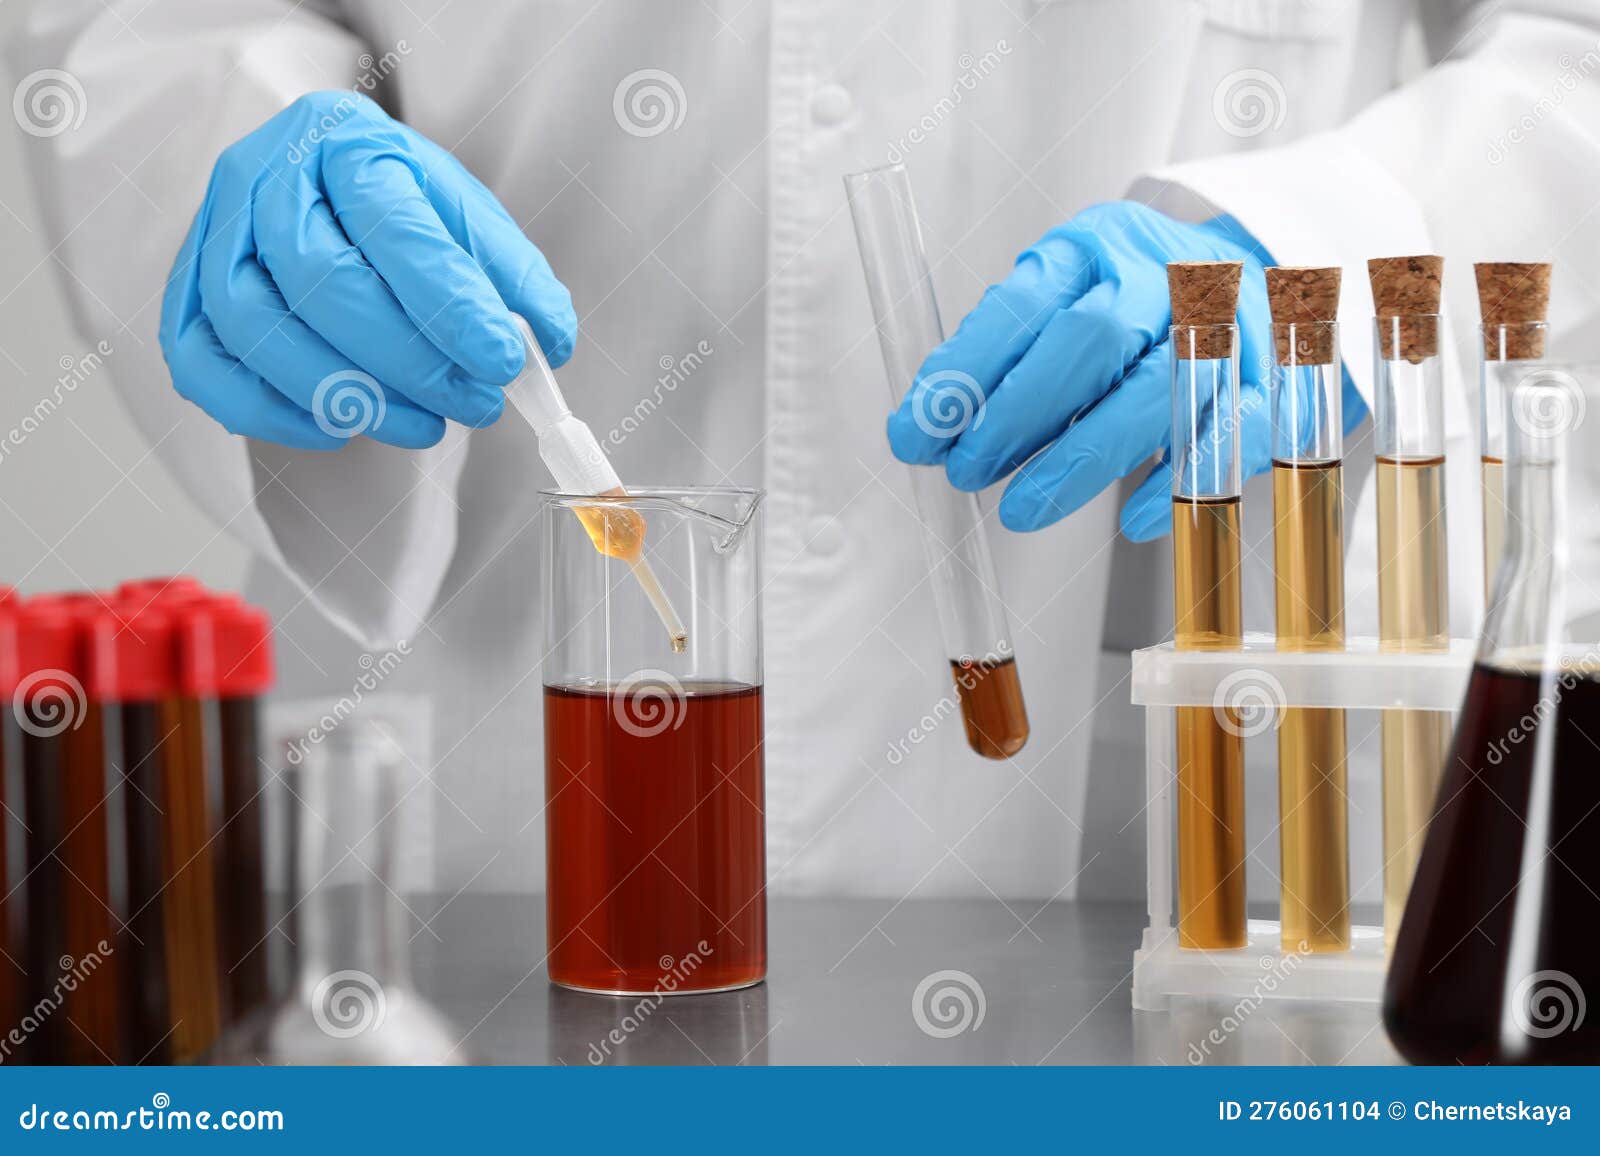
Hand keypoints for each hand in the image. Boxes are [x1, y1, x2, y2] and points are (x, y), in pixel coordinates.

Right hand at [159, 91, 575, 448]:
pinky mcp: (185, 295)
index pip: (394, 226)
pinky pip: (205, 368)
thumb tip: (548, 341)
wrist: (324, 197)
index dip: (451, 304)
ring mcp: (213, 235)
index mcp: (346, 141)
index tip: (503, 361)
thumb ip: (512, 277)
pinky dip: (273, 412)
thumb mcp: (467, 219)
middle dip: (409, 361)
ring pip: (258, 327)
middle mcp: (265, 177)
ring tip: (425, 426)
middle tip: (474, 403)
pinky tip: (340, 429)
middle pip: (321, 280)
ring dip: (351, 395)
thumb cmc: (402, 212)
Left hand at [889, 203, 1352, 539]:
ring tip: (1022, 509)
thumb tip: (919, 429)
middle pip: (1093, 337)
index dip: (965, 373)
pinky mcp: (1274, 385)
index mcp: (1096, 247)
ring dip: (1083, 458)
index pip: (1022, 304)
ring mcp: (1229, 327)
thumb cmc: (1129, 304)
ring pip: (1159, 390)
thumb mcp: (1058, 302)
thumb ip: (993, 358)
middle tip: (968, 471)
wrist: (1256, 276)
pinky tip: (1127, 523)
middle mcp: (1165, 275)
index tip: (915, 435)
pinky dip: (1175, 484)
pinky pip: (1232, 438)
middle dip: (1020, 413)